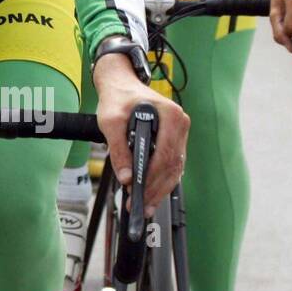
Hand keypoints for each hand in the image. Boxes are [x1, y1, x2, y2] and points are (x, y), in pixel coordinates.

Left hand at [93, 52, 189, 215]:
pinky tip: (151, 194)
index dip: (152, 176)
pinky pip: (172, 165)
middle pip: (173, 165)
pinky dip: (161, 181)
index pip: (166, 154)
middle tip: (140, 205)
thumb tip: (126, 177)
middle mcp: (180, 123)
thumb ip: (118, 149)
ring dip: (160, 189)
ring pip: (175, 168)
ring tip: (145, 205)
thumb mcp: (110, 121)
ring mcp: (180, 132)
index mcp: (170, 115)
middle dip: (156, 188)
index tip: (138, 192)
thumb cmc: (117, 98)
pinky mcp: (174, 140)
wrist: (120, 84)